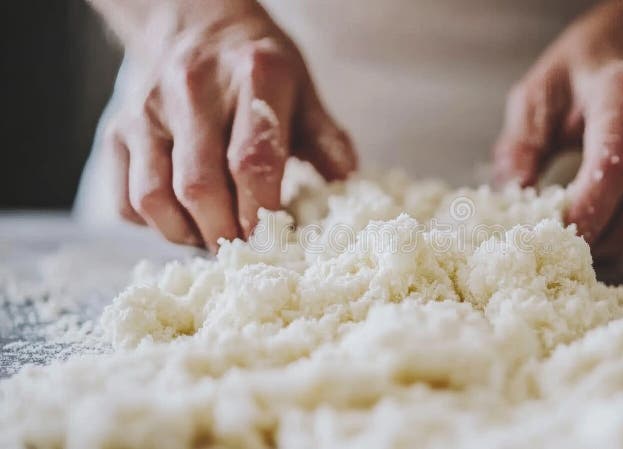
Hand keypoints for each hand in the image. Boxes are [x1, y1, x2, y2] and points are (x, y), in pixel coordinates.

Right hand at [101, 0, 355, 249]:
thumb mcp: (302, 89)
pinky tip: (184, 218)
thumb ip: (326, 138)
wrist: (193, 22)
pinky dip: (155, 225)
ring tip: (213, 236)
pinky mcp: (116, 132)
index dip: (263, 211)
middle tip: (246, 249)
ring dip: (187, 235)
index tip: (276, 239)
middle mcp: (191, 90)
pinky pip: (126, 200)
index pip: (252, 159)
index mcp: (253, 75)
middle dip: (225, 233)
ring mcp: (145, 111)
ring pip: (153, 199)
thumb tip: (344, 187)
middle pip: (199, 187)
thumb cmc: (255, 66)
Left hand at [493, 2, 622, 258]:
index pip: (614, 167)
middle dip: (595, 239)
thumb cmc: (582, 74)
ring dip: (610, 243)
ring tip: (571, 236)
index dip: (586, 212)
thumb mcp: (537, 95)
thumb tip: (510, 202)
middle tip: (552, 249)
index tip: (552, 238)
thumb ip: (520, 148)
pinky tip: (602, 221)